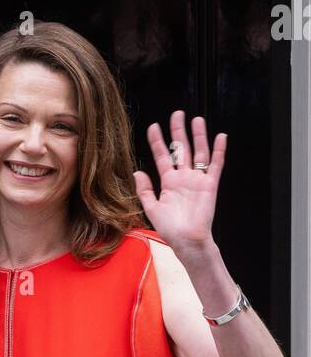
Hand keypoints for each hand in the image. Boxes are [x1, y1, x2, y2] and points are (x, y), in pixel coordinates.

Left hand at [133, 111, 225, 251]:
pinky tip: (220, 137)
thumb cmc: (170, 229)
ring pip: (198, 152)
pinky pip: (216, 165)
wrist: (187, 242)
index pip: (162, 156)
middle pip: (181, 149)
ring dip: (198, 136)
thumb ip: (145, 190)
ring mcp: (197, 180)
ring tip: (196, 119)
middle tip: (177, 114)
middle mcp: (183, 177)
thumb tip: (137, 172)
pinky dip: (218, 151)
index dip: (157, 141)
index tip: (153, 126)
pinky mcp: (210, 185)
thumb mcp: (151, 208)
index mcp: (168, 182)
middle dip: (178, 131)